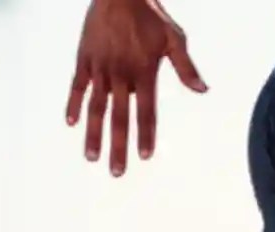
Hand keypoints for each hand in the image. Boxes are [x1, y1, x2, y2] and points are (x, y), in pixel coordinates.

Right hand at [66, 0, 206, 176]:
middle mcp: (121, 75)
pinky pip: (77, 86)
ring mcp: (100, 68)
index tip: (144, 156)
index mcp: (144, 73)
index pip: (146, 112)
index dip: (145, 134)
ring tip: (91, 157)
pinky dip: (74, 105)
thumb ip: (185, 67)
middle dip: (118, 147)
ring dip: (93, 134)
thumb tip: (203, 90)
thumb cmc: (150, 15)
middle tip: (117, 172)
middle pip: (119, 118)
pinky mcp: (84, 59)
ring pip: (95, 108)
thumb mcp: (174, 38)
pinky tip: (72, 124)